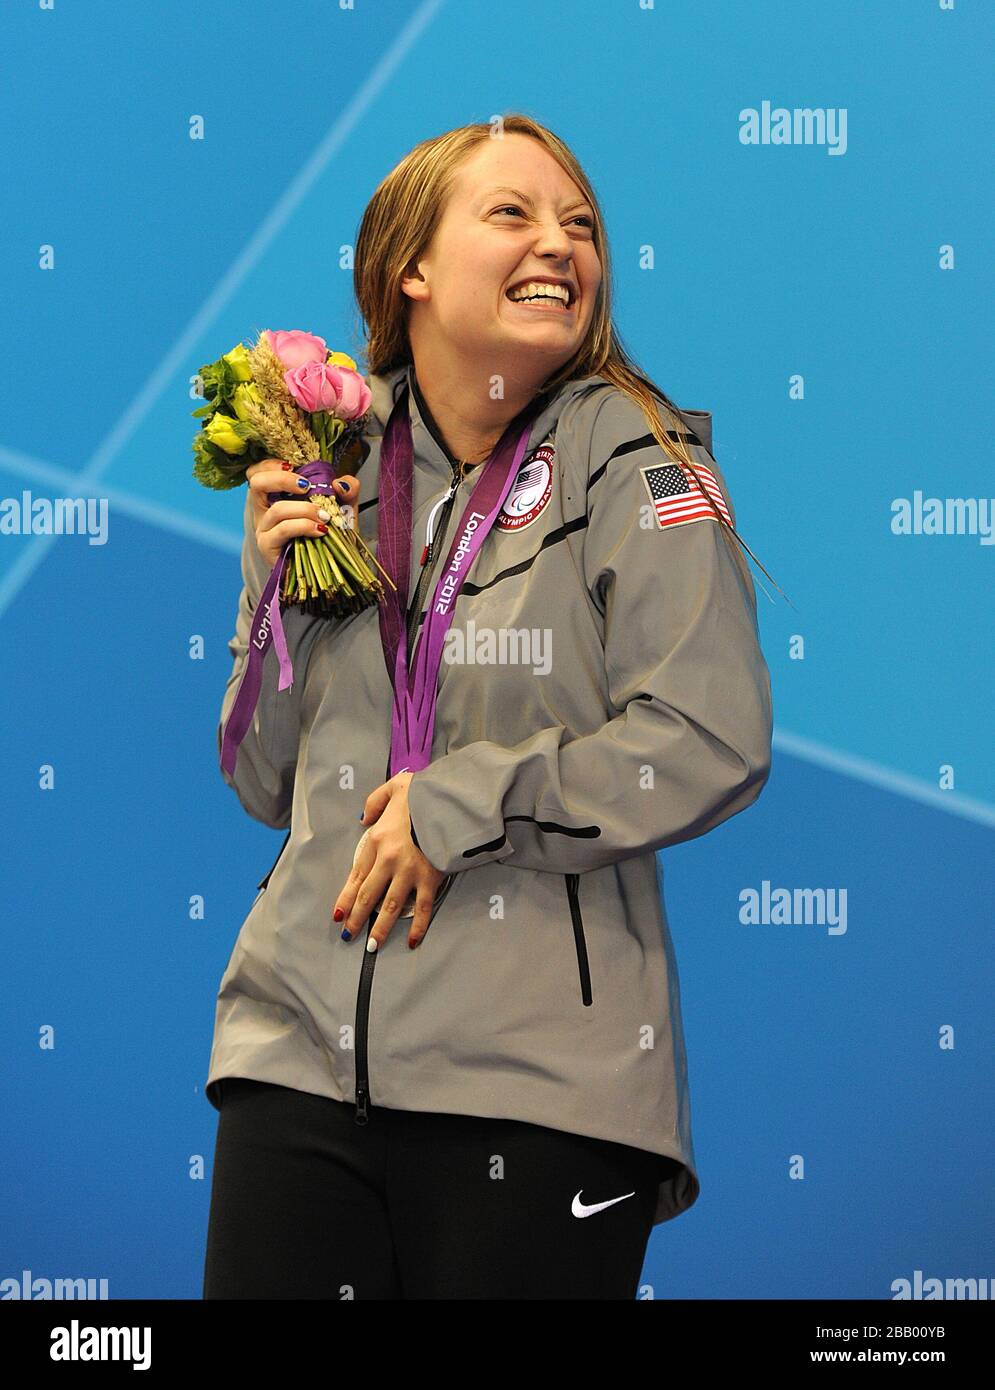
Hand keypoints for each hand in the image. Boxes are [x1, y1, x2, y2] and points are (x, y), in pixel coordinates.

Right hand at [245, 459, 360, 569]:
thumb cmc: (329, 535)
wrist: (329, 568)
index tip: (294, 466)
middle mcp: (264, 510)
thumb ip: (348, 490)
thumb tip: (339, 483)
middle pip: (256, 483)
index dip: (270, 464)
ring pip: (276, 510)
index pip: (257, 472)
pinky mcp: (268, 546)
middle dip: (282, 479)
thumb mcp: (343, 508)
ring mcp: (264, 529)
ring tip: (324, 517)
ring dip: (304, 509)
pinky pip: (283, 530)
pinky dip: (304, 526)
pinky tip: (320, 531)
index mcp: (275, 495)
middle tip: (306, 486)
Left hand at [334, 772, 446, 950]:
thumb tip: (364, 817)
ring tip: (372, 946)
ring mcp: (409, 872)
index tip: (338, 914)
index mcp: (377, 840)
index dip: (346, 897)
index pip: (356, 875)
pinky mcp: (430, 879)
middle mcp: (388, 860)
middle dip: (356, 918)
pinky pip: (422, 908)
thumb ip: (374, 802)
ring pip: (389, 907)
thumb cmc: (424, 793)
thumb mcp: (393, 788)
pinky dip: (418, 926)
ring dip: (380, 929)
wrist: (450, 799)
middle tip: (349, 935)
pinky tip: (413, 942)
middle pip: (367, 896)